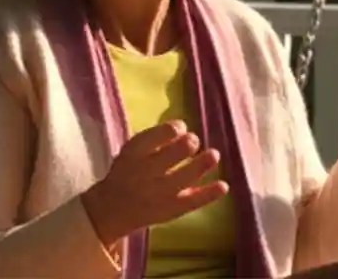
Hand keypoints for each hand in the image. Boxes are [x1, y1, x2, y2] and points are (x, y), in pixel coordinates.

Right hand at [80, 121, 228, 246]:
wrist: (114, 209)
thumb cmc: (127, 172)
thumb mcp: (130, 151)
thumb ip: (153, 140)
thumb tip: (184, 127)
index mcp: (132, 154)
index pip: (153, 137)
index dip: (172, 129)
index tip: (180, 127)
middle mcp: (145, 173)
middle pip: (171, 155)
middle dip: (188, 144)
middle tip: (194, 140)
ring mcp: (159, 193)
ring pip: (184, 177)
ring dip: (202, 164)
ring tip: (214, 154)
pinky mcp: (171, 210)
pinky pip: (193, 201)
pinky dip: (210, 194)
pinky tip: (224, 186)